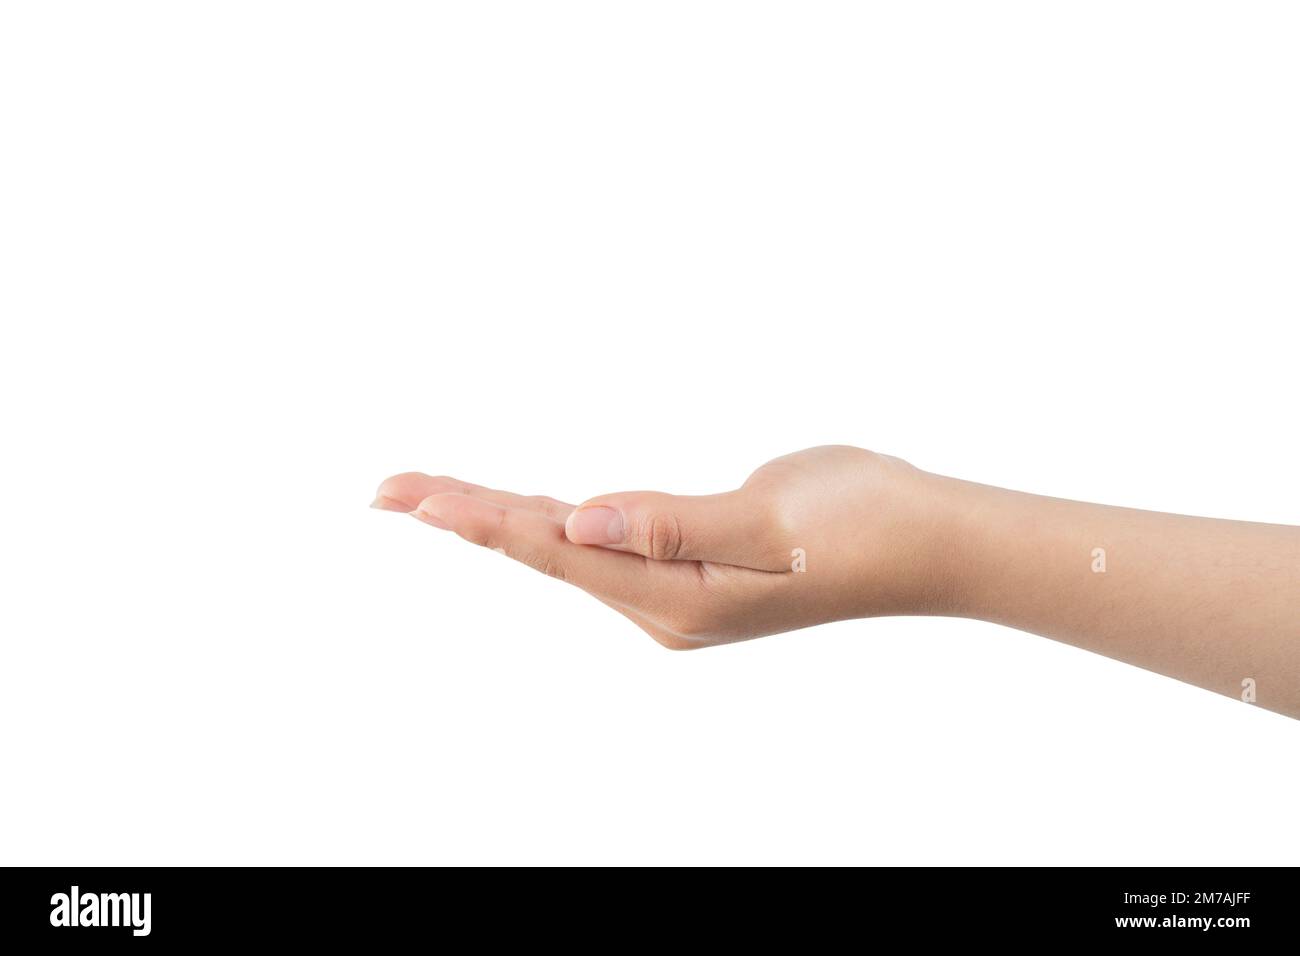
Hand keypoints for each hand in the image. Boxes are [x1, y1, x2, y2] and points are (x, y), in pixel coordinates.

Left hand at [372, 446, 957, 647]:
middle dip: (464, 517)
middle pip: (544, 551)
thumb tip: (579, 523)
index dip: (479, 518)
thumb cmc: (863, 527)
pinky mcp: (691, 563)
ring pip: (566, 546)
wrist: (925, 541)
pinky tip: (526, 512)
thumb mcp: (770, 524)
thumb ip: (670, 526)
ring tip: (430, 498)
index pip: (556, 549)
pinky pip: (602, 540)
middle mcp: (663, 603)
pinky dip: (550, 520)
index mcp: (675, 597)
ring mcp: (675, 588)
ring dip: (498, 519)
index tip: (407, 496)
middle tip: (384, 490)